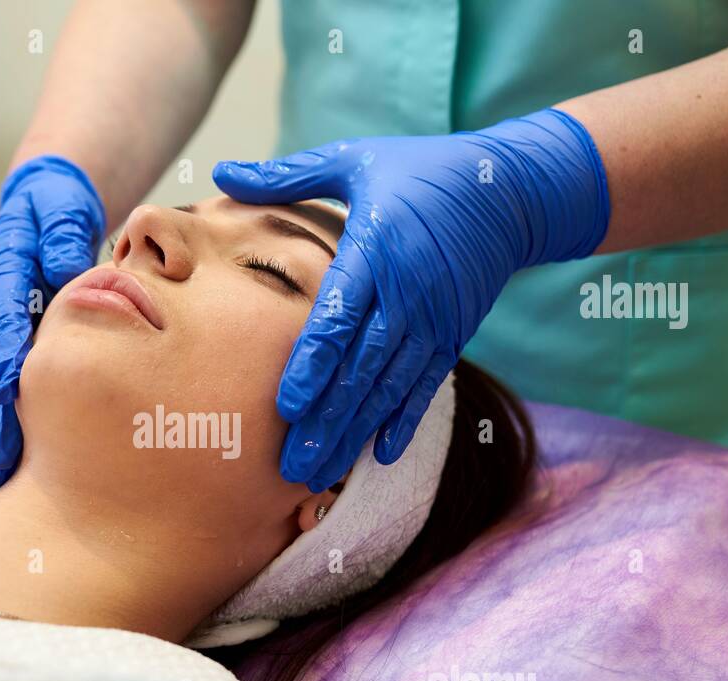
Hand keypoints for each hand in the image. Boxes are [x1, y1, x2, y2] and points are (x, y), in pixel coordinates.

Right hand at [0, 155, 105, 487]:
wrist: (43, 207)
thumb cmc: (55, 208)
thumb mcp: (59, 209)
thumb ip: (61, 234)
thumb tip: (64, 267)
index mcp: (5, 274)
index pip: (5, 321)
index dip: (5, 361)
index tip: (6, 397)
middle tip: (0, 461)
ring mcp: (7, 329)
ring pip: (3, 384)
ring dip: (2, 429)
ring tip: (3, 474)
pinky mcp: (20, 343)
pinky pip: (17, 385)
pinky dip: (17, 420)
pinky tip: (19, 459)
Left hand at [213, 108, 609, 490]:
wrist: (508, 189)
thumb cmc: (416, 171)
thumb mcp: (353, 161)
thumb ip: (286, 177)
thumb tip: (220, 172)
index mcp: (376, 250)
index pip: (339, 318)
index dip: (313, 365)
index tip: (285, 406)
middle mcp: (407, 293)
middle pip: (361, 367)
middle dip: (326, 420)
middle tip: (293, 467)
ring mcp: (434, 320)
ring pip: (389, 387)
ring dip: (356, 434)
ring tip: (322, 473)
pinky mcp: (453, 335)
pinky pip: (425, 386)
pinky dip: (404, 421)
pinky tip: (383, 455)